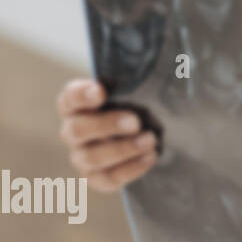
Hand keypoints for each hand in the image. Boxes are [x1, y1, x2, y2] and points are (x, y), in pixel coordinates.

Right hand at [56, 77, 159, 191]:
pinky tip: (150, 157)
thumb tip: (171, 63)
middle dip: (107, 125)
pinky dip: (129, 169)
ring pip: (91, 157)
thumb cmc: (143, 101)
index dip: (81, 95)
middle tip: (136, 121)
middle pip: (76, 130)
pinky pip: (106, 179)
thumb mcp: (142, 85)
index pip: (70, 98)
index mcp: (77, 104)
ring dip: (122, 149)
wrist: (153, 130)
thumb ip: (142, 76)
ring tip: (150, 140)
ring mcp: (82, 156)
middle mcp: (73, 130)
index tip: (101, 92)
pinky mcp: (96, 177)